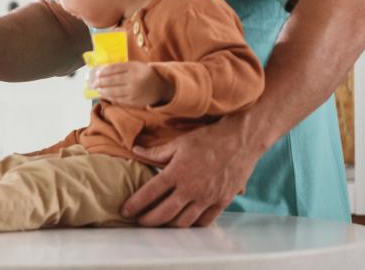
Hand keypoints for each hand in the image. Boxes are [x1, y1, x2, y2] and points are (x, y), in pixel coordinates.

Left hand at [93, 61, 172, 106]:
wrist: (160, 87)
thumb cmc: (144, 74)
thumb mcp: (135, 66)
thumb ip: (122, 67)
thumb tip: (102, 70)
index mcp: (134, 68)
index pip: (114, 68)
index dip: (104, 71)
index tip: (97, 73)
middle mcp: (134, 79)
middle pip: (113, 80)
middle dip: (101, 81)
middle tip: (93, 82)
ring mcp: (134, 91)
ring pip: (114, 91)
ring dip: (103, 90)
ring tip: (97, 89)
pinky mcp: (134, 101)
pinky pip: (118, 99)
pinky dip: (110, 97)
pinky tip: (104, 95)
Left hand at [121, 115, 261, 226]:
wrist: (240, 141)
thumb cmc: (208, 139)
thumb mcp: (178, 143)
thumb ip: (156, 152)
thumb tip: (135, 151)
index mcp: (176, 173)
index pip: (149, 193)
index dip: (135, 204)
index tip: (125, 211)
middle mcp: (190, 189)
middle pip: (164, 213)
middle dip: (148, 221)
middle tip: (138, 222)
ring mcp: (207, 198)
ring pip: (183, 222)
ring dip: (168, 226)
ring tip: (159, 224)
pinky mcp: (221, 202)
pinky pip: (204, 221)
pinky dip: (191, 225)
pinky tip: (184, 223)